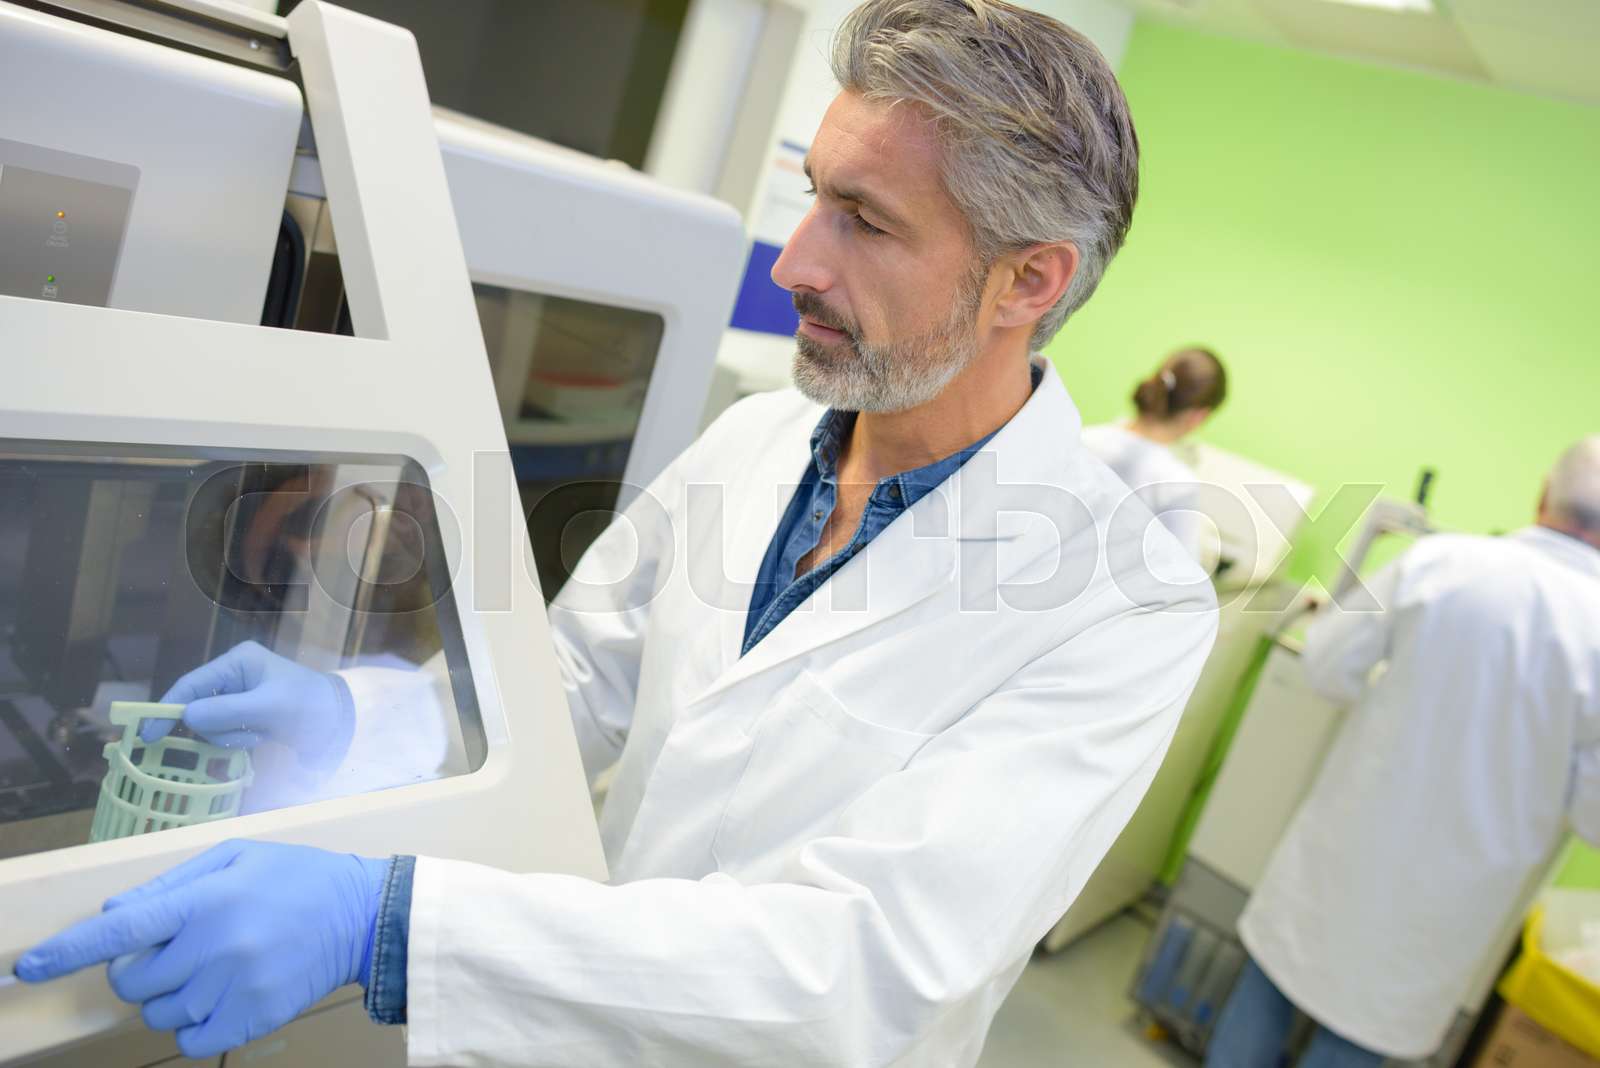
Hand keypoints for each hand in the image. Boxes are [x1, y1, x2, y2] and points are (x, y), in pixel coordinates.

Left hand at [15, 841, 388, 1057]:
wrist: (363, 914)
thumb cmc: (296, 878)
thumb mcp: (236, 858)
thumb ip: (171, 885)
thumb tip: (114, 915)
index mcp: (208, 900)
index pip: (123, 930)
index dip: (68, 952)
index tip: (28, 968)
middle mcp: (217, 945)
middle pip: (134, 982)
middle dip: (139, 971)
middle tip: (174, 952)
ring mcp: (237, 985)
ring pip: (161, 1013)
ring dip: (169, 997)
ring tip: (208, 970)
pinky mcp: (255, 1016)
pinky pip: (192, 1040)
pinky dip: (192, 1026)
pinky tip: (216, 1000)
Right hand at [147, 641, 353, 768]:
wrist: (341, 724)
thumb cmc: (308, 708)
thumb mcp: (267, 709)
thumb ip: (225, 712)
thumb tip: (186, 716)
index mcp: (239, 661)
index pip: (192, 684)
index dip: (167, 708)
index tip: (148, 735)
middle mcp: (236, 674)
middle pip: (199, 707)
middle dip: (218, 728)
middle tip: (246, 734)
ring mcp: (241, 695)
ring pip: (211, 724)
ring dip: (232, 737)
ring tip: (262, 734)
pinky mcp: (247, 714)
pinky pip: (226, 732)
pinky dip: (239, 741)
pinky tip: (263, 737)